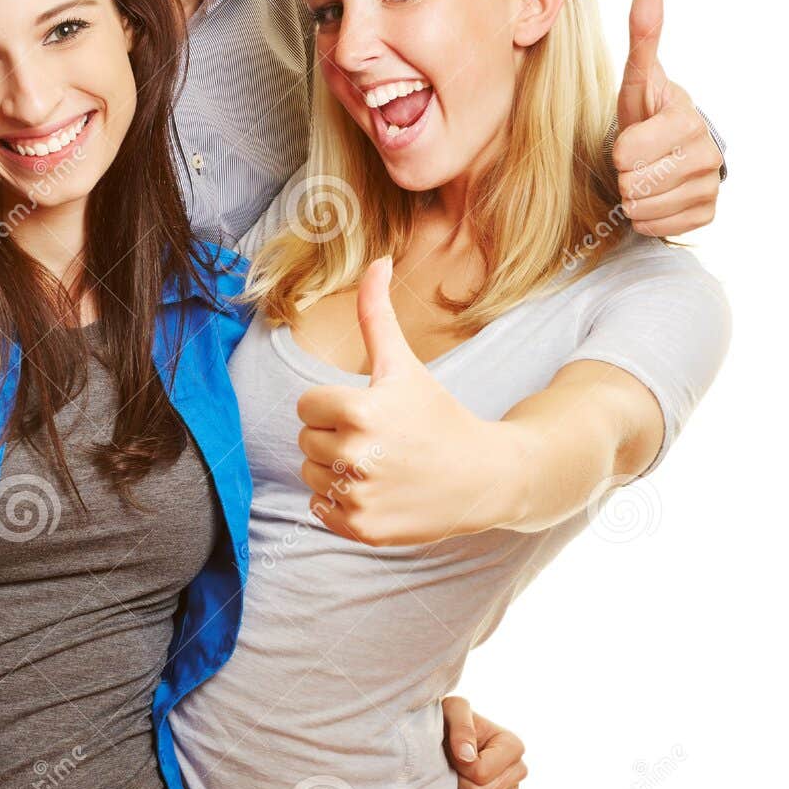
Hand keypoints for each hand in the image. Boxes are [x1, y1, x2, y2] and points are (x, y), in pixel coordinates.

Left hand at [295, 257, 524, 545]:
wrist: (483, 477)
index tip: (370, 412)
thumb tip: (375, 260)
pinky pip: (319, 508)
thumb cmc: (438, 414)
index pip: (306, 407)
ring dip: (336, 470)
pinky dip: (341, 502)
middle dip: (336, 437)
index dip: (334, 406)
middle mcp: (355, 456)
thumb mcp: (404, 365)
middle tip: (380, 440)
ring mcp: (358, 496)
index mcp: (358, 411)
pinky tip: (377, 491)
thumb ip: (377, 314)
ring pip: (311, 474)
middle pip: (307, 441)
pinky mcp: (361, 528)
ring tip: (379, 465)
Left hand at [442, 696, 527, 788]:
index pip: (481, 773)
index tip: (454, 751)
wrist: (446, 735)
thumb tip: (467, 756)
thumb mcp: (453, 710)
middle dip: (458, 780)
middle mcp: (519, 770)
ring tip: (455, 772)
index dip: (459, 765)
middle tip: (452, 763)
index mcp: (513, 746)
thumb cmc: (451, 719)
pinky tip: (459, 785)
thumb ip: (461, 727)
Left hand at [612, 0, 722, 236]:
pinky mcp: (707, 213)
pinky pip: (658, 227)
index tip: (630, 139)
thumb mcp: (638, 80)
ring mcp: (710, 185)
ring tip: (644, 176)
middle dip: (625, 174)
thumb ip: (643, 38)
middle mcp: (706, 153)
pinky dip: (649, 217)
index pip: (628, 153)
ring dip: (634, 197)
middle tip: (636, 161)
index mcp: (687, 119)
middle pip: (634, 183)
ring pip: (643, 208)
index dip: (619, 150)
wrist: (669, 153)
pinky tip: (656, 196)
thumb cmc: (647, 114)